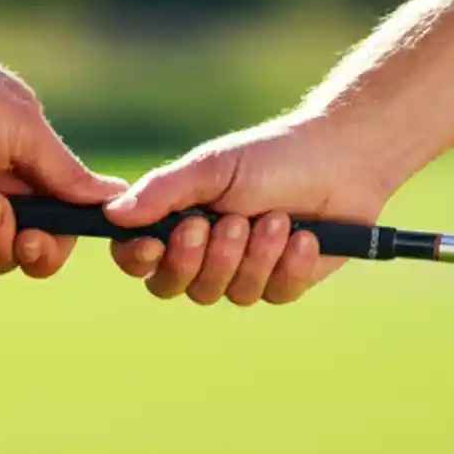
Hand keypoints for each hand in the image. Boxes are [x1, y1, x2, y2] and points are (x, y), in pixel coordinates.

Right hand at [104, 116, 394, 304]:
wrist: (340, 161)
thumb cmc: (270, 157)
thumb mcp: (212, 168)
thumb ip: (163, 191)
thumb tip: (112, 213)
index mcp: (176, 224)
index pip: (138, 259)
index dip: (140, 258)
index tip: (158, 241)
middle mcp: (203, 256)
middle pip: (176, 287)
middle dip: (208, 257)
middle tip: (232, 222)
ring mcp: (242, 274)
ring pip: (227, 294)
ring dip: (254, 255)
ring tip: (278, 220)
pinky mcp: (281, 285)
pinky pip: (272, 295)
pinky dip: (289, 265)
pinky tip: (305, 237)